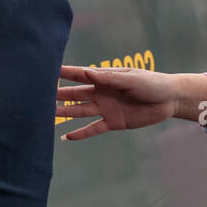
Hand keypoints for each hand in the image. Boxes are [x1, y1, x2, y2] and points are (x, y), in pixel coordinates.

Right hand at [55, 66, 206, 140]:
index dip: (63, 73)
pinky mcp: (113, 122)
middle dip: (57, 94)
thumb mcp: (130, 78)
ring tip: (46, 115)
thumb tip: (86, 73)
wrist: (169, 100)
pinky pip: (93, 128)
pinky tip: (66, 136)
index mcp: (104, 78)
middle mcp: (101, 93)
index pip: (79, 75)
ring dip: (64, 112)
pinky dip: (80, 133)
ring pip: (79, 111)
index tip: (45, 69)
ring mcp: (105, 108)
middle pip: (75, 94)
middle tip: (37, 94)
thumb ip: (108, 78)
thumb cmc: (151, 83)